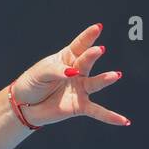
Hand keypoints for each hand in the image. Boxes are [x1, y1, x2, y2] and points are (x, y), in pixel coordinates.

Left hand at [11, 24, 128, 127]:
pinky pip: (97, 111)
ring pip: (95, 83)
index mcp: (66, 59)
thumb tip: (73, 73)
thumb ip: (56, 71)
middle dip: (92, 55)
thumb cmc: (32, 83)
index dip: (88, 36)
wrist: (24, 105)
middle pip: (87, 61)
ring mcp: (80, 88)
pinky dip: (110, 116)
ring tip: (116, 75)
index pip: (79, 45)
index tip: (98, 27)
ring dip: (105, 79)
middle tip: (98, 50)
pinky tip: (124, 121)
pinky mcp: (80, 105)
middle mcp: (77, 72)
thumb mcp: (40, 73)